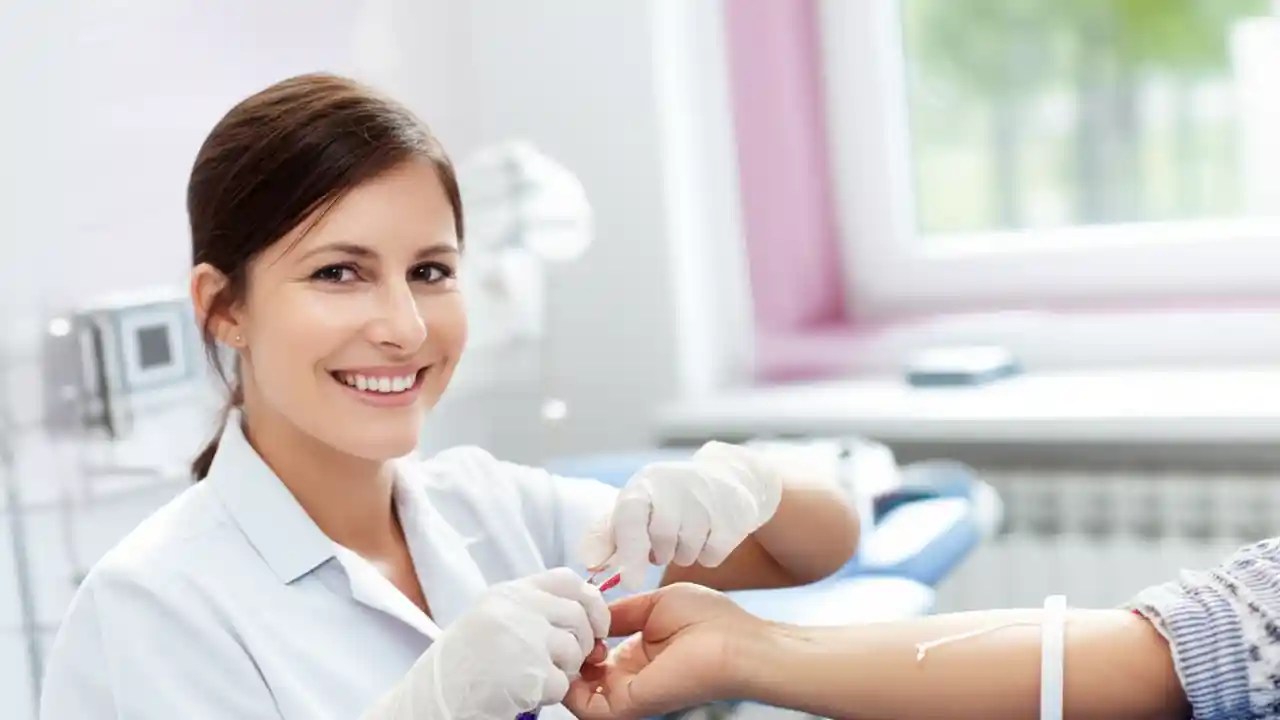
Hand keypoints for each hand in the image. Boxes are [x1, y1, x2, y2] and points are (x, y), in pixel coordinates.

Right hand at [361, 568, 608, 719]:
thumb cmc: (464, 665)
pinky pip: (562, 683)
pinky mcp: (530, 673)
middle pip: (578, 615)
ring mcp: (524, 639)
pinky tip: (523, 693)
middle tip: (569, 661)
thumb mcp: (493, 619)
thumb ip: (533, 609)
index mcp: (508, 593)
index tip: (593, 623)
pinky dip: (549, 694)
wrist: (434, 700)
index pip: (567, 579)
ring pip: (574, 650)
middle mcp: (516, 609)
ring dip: (564, 671)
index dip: (589, 600)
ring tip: (534, 678)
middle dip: (582, 642)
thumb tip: (588, 614)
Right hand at [564, 583, 763, 719]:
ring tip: (570, 642)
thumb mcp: (654, 604)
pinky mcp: (630, 705)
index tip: (575, 614)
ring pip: (579, 694)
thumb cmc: (708, 620)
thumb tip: (590, 613)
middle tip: (568, 629)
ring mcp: (629, 692)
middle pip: (582, 673)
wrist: (736, 644)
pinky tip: (573, 660)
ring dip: (566, 668)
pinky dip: (569, 690)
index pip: (595, 652)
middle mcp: (631, 675)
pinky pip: (587, 710)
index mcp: (639, 652)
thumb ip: (620, 611)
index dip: (580, 633)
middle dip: (568, 649)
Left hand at [580, 442, 783, 588]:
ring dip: (682, 553)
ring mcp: (707, 499)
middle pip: (662, 541)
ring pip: (687, 552)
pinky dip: (707, 555)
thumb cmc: (666, 501)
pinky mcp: (733, 514)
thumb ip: (608, 536)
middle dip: (659, 552)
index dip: (629, 553)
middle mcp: (674, 487)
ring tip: (683, 535)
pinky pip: (712, 555)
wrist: (723, 478)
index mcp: (644, 486)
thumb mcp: (634, 508)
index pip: (631, 518)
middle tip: (662, 542)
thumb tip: (589, 563)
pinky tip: (708, 535)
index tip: (630, 584)